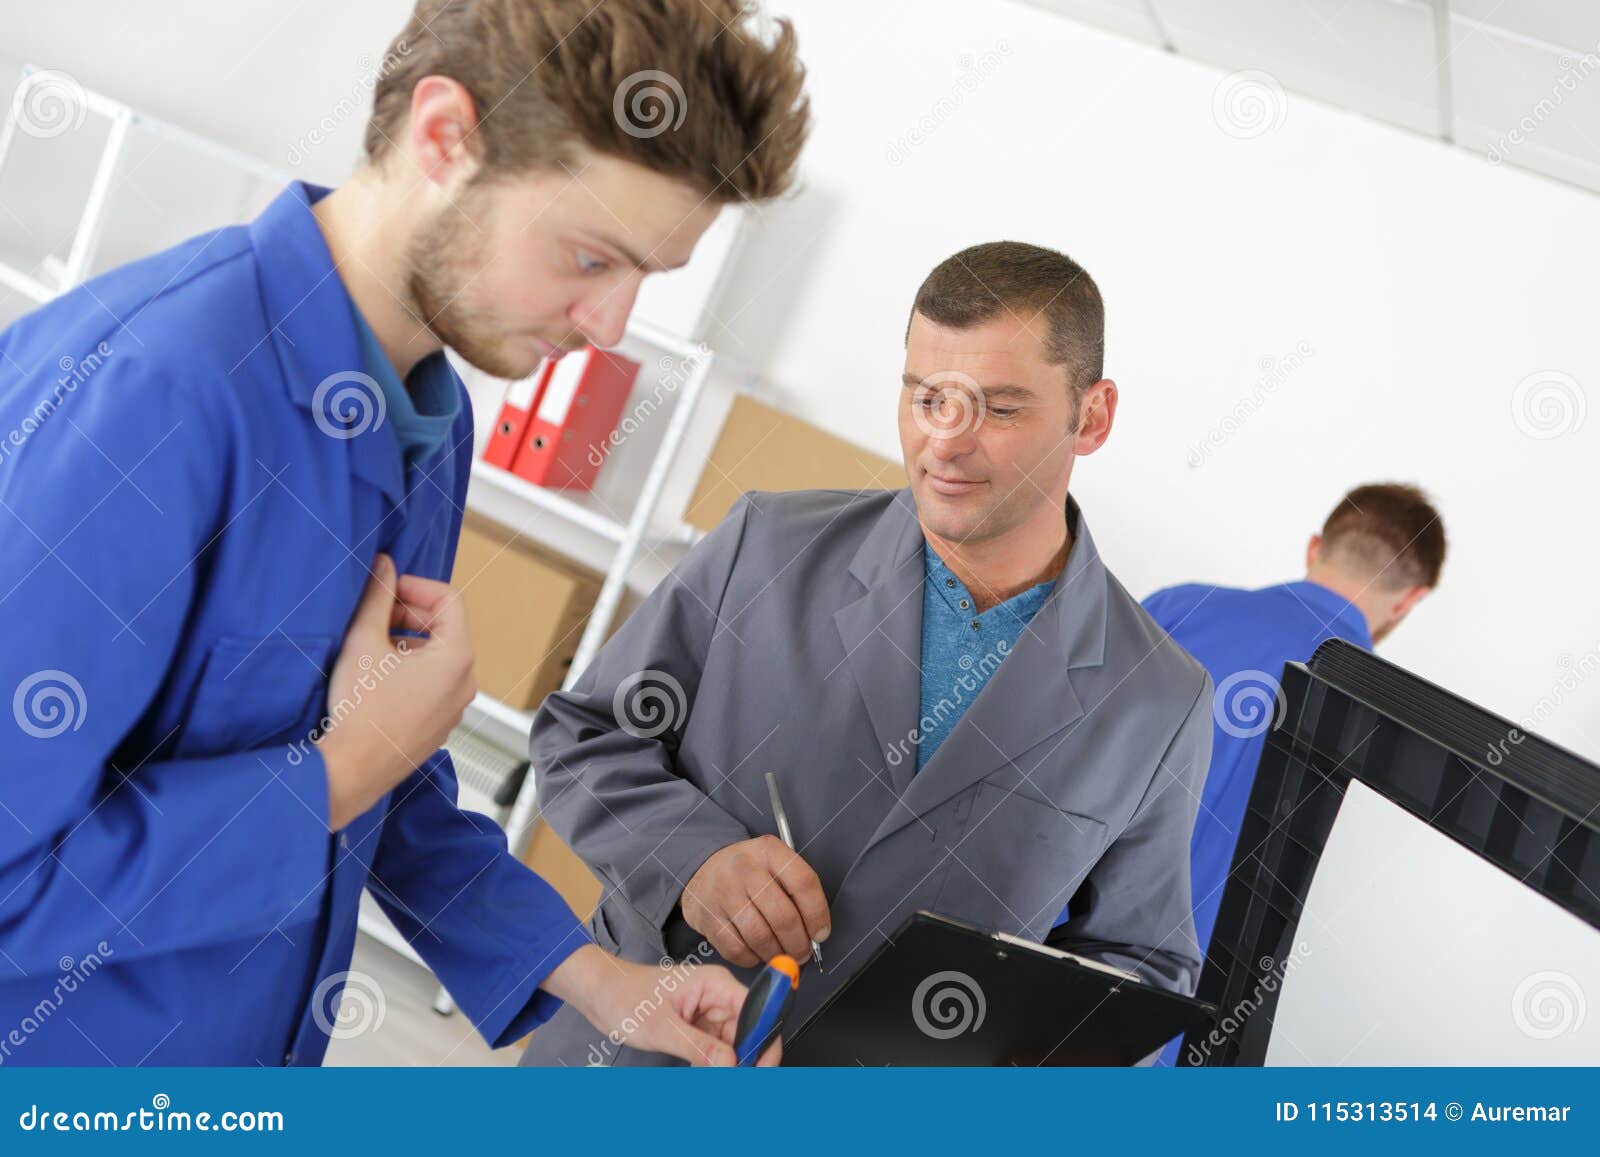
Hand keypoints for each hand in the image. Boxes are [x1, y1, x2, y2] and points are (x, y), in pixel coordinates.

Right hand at [314, 554, 475, 828]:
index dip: (414, 586)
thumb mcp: (364, 641)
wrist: (351, 770)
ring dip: (405, 642)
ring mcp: (454, 707)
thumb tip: (383, 565)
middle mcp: (465, 682)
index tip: (385, 589)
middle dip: (407, 614)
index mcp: (457, 657)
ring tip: (368, 646)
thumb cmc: (360, 711)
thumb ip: (377, 596)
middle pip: (444, 627)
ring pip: (436, 656)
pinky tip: (374, 677)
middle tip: (372, 614)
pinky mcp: (438, 725)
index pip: (449, 599)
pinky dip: (408, 670)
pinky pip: (431, 684)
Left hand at [543, 944, 780, 1065]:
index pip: (757, 1013)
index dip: (765, 1043)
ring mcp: (707, 1012)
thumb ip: (699, 1047)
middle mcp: (717, 996)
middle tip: (732, 1084)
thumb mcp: (662, 1027)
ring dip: (727, 1067)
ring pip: (732, 1046)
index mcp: (716, 984)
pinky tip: (703, 1077)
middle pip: (748, 1033)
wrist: (598, 994)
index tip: (761, 1071)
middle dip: (744, 1061)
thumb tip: (731, 1066)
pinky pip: (715, 1050)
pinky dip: (712, 1067)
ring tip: (714, 1082)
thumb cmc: (624, 996)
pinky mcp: (696, 1026)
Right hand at [680, 836, 829, 967]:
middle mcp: (745, 868)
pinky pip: (737, 949)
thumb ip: (796, 890)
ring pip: (760, 937)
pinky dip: (752, 959)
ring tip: (782, 955)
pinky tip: (757, 953)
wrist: (704, 869)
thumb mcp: (774, 864)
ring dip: (777, 954)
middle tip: (802, 953)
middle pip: (783, 916)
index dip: (817, 914)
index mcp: (769, 851)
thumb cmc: (748, 872)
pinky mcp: (708, 917)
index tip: (821, 933)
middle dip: (798, 943)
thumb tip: (816, 933)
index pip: (803, 883)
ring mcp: (724, 893)